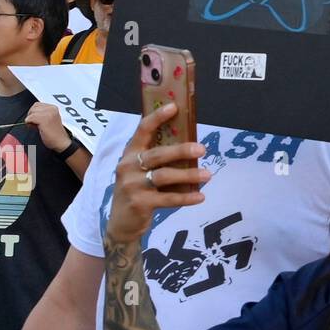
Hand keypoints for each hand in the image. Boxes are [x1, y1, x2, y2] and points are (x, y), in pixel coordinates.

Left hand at [25, 102, 68, 153]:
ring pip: (31, 113)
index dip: (34, 113)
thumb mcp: (50, 119)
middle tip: (37, 124)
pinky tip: (36, 128)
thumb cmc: (54, 134)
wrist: (61, 142)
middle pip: (33, 107)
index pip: (37, 105)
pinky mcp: (44, 119)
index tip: (39, 121)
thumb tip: (31, 113)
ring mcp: (48, 113)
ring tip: (37, 126)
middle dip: (32, 116)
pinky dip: (29, 124)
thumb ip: (42, 114)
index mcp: (54, 108)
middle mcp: (52, 108)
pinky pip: (29, 118)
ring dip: (30, 120)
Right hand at [105, 103, 207, 244]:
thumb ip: (158, 158)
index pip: (142, 130)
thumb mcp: (141, 170)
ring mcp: (131, 185)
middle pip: (158, 154)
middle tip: (202, 149)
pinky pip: (168, 198)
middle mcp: (127, 167)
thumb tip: (190, 144)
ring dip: (189, 175)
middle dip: (181, 151)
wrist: (121, 223)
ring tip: (208, 175)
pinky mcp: (139, 203)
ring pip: (164, 176)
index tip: (174, 107)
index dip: (157, 117)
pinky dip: (186, 197)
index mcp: (130, 153)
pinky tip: (201, 196)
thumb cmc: (138, 190)